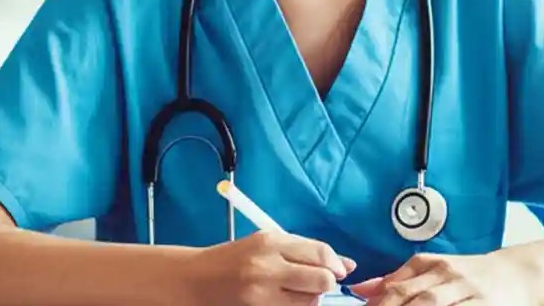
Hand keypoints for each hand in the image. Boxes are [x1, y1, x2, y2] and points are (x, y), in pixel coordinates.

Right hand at [187, 231, 356, 305]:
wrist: (195, 282)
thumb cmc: (233, 259)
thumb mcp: (265, 244)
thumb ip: (305, 251)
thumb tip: (348, 265)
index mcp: (269, 242)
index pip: (319, 253)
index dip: (335, 263)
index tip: (338, 269)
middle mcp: (266, 268)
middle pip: (321, 280)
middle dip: (326, 282)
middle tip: (317, 283)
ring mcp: (261, 296)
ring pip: (310, 302)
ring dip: (310, 298)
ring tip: (293, 292)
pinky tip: (283, 301)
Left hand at [348, 251, 538, 305]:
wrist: (518, 273)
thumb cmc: (472, 274)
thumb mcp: (435, 268)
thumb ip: (400, 278)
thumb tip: (361, 289)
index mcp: (434, 264)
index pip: (399, 283)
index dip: (379, 301)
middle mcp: (450, 276)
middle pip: (415, 296)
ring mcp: (469, 293)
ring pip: (434, 305)